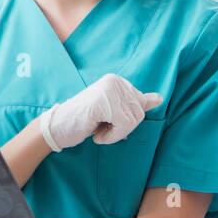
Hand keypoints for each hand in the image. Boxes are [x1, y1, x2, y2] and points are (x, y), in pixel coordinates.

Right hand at [38, 73, 162, 151]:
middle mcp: (115, 81)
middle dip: (122, 128)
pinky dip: (111, 136)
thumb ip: (135, 103)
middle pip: (139, 114)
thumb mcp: (114, 111)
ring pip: (133, 121)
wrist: (57, 128)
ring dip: (116, 133)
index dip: (126, 121)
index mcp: (118, 81)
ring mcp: (109, 90)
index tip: (107, 120)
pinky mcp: (104, 102)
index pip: (140, 105)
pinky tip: (96, 133)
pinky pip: (123, 125)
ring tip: (98, 128)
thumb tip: (160, 98)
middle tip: (101, 126)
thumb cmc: (84, 121)